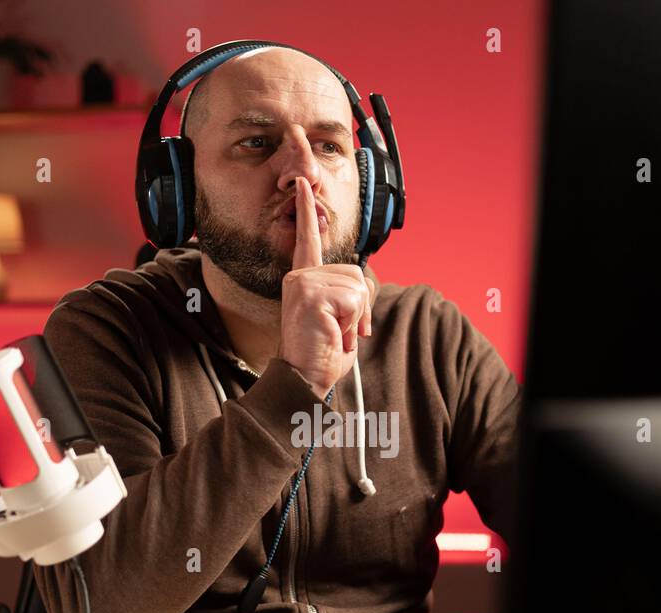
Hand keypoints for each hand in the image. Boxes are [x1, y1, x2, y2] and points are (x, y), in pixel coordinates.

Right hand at [278, 176, 373, 399]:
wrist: (304, 380)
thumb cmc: (321, 356)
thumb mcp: (341, 320)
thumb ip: (348, 296)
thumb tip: (362, 288)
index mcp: (303, 281)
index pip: (307, 242)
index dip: (306, 212)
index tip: (304, 184)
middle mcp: (298, 277)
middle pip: (356, 273)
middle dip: (361, 307)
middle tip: (343, 333)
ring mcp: (302, 283)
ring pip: (358, 287)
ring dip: (357, 317)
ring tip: (335, 334)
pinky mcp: (310, 293)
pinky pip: (354, 299)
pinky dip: (353, 322)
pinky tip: (333, 334)